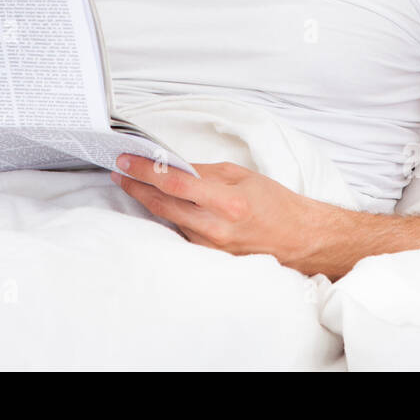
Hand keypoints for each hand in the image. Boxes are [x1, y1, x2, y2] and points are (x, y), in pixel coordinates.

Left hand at [111, 154, 323, 273]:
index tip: (126, 162)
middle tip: (120, 171)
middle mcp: (216, 228)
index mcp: (227, 202)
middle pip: (163, 204)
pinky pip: (182, 233)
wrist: (299, 239)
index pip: (175, 183)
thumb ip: (205, 172)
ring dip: (151, 201)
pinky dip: (171, 216)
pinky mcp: (210, 258)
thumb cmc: (275, 204)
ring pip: (170, 219)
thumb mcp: (242, 176)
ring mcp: (211, 247)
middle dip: (137, 186)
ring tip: (136, 183)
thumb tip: (173, 166)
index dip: (146, 171)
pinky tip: (163, 205)